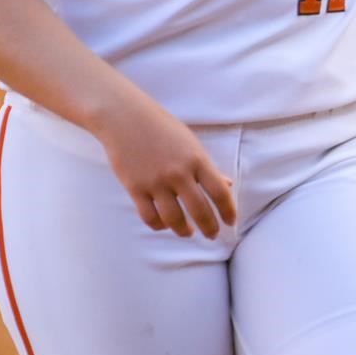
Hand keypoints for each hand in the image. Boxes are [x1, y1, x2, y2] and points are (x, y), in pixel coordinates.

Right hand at [95, 94, 235, 236]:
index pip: (220, 192)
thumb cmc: (162, 128)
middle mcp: (178, 173)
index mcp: (197, 160)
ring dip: (184, 231)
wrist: (124, 118)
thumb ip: (207, 167)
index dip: (228, 211)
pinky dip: (159, 225)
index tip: (230, 222)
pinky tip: (164, 225)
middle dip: (209, 227)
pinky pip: (150, 216)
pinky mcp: (135, 188)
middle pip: (200, 210)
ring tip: (188, 232)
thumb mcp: (190, 144)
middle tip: (212, 235)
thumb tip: (227, 186)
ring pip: (174, 219)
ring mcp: (155, 182)